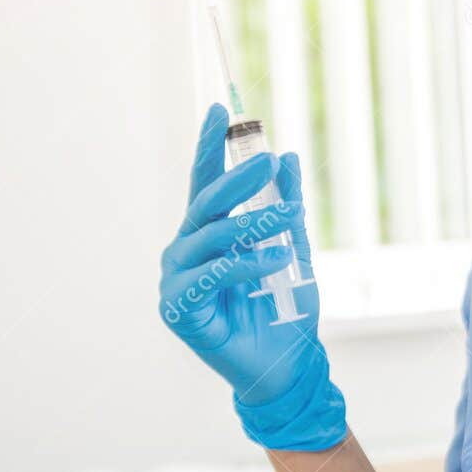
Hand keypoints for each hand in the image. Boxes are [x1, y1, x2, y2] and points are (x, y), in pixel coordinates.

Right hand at [157, 104, 346, 450]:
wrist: (287, 361)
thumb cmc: (284, 307)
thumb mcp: (293, 247)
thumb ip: (286, 206)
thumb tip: (287, 159)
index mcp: (209, 234)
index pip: (206, 183)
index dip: (210, 146)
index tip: (221, 109)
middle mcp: (187, 251)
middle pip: (206, 204)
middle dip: (237, 178)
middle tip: (267, 161)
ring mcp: (178, 280)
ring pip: (211, 236)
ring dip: (253, 222)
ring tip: (289, 217)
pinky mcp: (179, 309)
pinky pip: (211, 276)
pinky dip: (245, 263)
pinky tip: (276, 258)